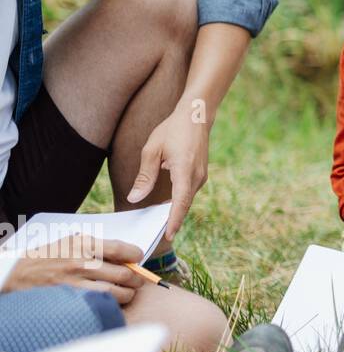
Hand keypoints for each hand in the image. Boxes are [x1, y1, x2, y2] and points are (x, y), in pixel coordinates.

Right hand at [1, 236, 145, 304]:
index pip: (120, 248)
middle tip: (138, 281)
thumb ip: (99, 246)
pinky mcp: (70, 298)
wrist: (19, 273)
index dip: (136, 255)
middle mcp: (80, 262)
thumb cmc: (52, 255)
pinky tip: (112, 302)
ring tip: (127, 293)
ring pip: (113, 293)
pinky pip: (98, 304)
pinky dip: (110, 304)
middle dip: (136, 279)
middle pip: (122, 273)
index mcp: (84, 244)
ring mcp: (75, 282)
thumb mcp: (73, 241)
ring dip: (127, 295)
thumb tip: (128, 255)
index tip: (138, 259)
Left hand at [128, 103, 209, 240]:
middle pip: (183, 204)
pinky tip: (165, 206)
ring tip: (157, 224)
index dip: (174, 220)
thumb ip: (144, 176)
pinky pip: (187, 192)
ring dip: (174, 211)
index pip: (180, 202)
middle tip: (155, 236)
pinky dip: (178, 201)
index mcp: (185, 170)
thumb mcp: (152, 150)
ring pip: (186, 199)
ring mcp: (201, 175)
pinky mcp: (200, 174)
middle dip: (171, 221)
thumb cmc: (173, 129)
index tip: (168, 236)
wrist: (197, 115)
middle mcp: (197, 176)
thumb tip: (135, 198)